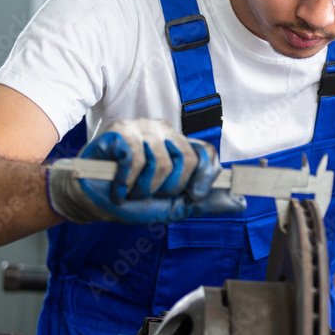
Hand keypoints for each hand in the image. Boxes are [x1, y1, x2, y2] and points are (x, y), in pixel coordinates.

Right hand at [46, 119, 242, 223]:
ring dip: (144, 188)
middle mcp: (164, 132)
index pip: (207, 153)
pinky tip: (118, 188)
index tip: (193, 196)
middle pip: (186, 159)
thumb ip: (206, 202)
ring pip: (160, 161)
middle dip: (169, 187)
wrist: (93, 202)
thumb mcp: (174, 206)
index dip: (205, 177)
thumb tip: (241, 202)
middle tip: (151, 194)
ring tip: (131, 190)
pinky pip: (134, 158)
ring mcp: (141, 128)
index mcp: (180, 146)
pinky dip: (126, 183)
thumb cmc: (134, 201)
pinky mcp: (120, 131)